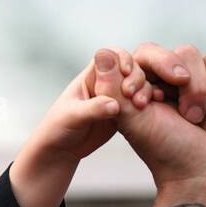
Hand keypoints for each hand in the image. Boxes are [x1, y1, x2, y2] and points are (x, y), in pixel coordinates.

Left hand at [28, 47, 161, 165]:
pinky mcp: (122, 113)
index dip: (122, 59)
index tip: (126, 72)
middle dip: (136, 76)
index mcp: (90, 76)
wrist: (60, 151)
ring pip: (137, 84)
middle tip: (133, 93)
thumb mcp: (74, 117)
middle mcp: (104, 83)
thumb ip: (94, 109)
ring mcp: (115, 97)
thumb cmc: (58, 129)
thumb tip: (115, 105)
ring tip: (140, 104)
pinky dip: (146, 103)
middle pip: (129, 67)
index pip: (110, 55)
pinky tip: (148, 110)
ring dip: (144, 90)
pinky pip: (139, 102)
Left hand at [102, 43, 205, 194]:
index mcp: (152, 83)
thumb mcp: (133, 121)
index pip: (152, 52)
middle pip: (188, 53)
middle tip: (188, 120)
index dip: (158, 69)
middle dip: (190, 89)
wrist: (205, 179)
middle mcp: (182, 80)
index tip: (152, 101)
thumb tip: (101, 51)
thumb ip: (113, 88)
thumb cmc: (166, 152)